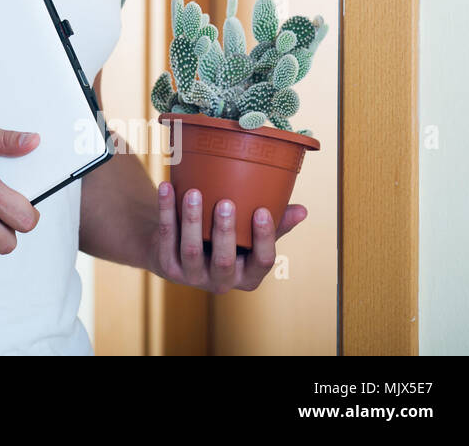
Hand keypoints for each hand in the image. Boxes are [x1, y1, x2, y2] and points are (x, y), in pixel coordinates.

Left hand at [149, 183, 307, 292]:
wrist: (175, 247)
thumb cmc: (221, 239)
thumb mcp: (248, 235)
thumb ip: (274, 225)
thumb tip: (302, 210)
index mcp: (247, 276)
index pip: (262, 262)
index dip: (264, 238)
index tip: (262, 210)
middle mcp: (221, 282)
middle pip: (224, 260)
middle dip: (225, 232)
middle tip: (226, 203)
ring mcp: (191, 276)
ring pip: (190, 250)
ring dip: (192, 220)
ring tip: (194, 192)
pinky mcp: (166, 265)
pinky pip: (166, 236)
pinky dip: (166, 210)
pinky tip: (167, 187)